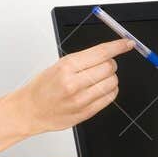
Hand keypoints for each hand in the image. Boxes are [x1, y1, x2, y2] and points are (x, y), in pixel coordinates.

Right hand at [14, 38, 131, 133]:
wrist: (30, 110)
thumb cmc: (42, 87)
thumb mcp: (58, 65)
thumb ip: (83, 60)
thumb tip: (108, 53)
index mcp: (66, 67)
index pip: (101, 52)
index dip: (118, 46)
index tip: (127, 43)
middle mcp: (74, 83)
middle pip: (109, 67)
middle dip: (110, 64)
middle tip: (102, 66)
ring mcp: (81, 100)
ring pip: (112, 82)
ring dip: (110, 78)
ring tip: (97, 80)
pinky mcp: (85, 112)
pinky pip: (109, 98)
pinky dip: (109, 91)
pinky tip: (100, 90)